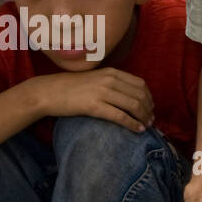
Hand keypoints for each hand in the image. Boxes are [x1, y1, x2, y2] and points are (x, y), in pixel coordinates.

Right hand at [32, 68, 154, 131]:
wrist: (49, 92)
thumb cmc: (70, 87)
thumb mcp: (94, 78)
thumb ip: (111, 82)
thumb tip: (127, 94)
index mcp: (111, 72)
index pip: (140, 83)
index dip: (149, 97)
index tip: (151, 107)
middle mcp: (109, 80)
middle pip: (139, 95)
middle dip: (149, 109)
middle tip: (152, 119)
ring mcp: (102, 92)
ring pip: (133, 105)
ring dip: (144, 117)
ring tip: (148, 125)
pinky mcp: (94, 106)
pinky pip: (120, 116)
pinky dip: (133, 124)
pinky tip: (138, 130)